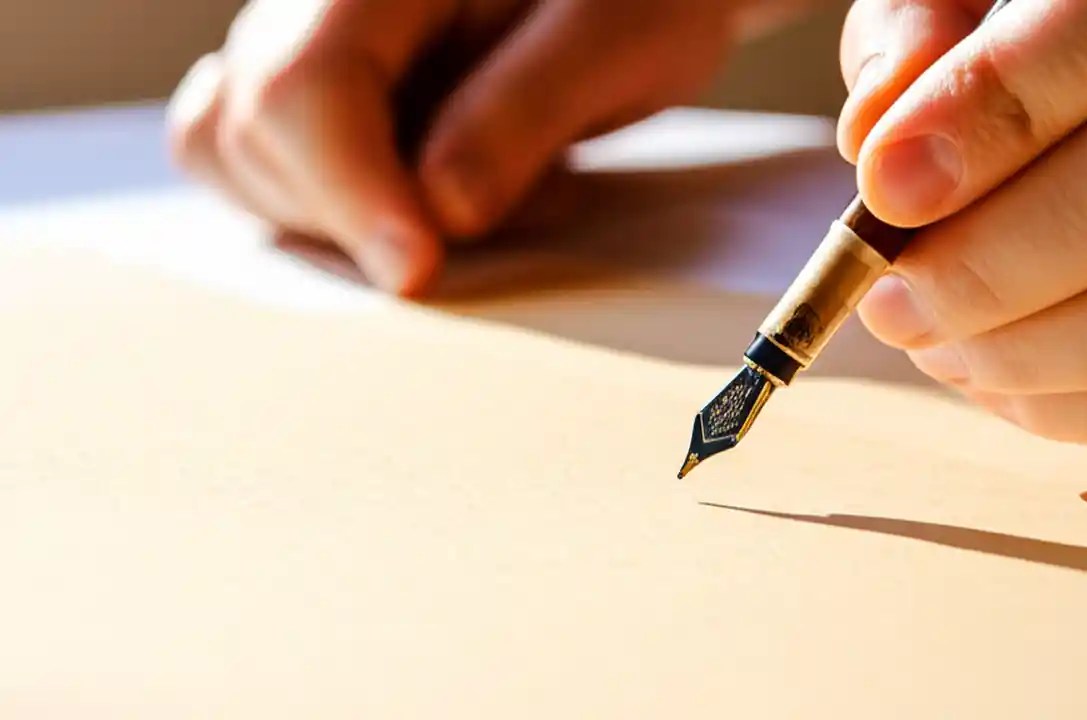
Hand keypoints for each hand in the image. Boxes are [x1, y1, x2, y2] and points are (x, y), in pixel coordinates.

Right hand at [168, 0, 782, 295]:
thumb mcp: (612, 42)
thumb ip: (522, 116)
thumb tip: (440, 213)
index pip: (307, 86)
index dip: (352, 194)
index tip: (417, 270)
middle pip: (256, 131)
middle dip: (367, 210)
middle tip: (512, 200)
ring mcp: (304, 39)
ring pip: (239, 155)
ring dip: (354, 214)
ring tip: (495, 186)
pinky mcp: (322, 91)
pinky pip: (271, 165)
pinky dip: (343, 206)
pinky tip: (438, 194)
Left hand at [839, 0, 1086, 453]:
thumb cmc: (1040, 51)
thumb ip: (925, 28)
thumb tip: (880, 141)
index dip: (1002, 106)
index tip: (886, 187)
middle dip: (988, 262)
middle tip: (887, 299)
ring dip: (1027, 351)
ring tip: (929, 340)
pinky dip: (1082, 411)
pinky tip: (1000, 379)